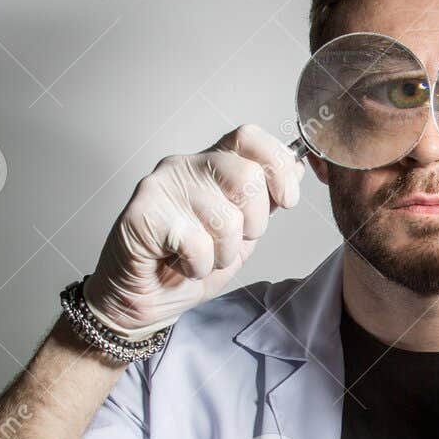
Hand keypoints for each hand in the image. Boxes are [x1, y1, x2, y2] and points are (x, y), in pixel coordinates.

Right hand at [84, 125, 303, 334]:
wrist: (143, 300)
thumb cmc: (189, 265)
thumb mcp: (242, 235)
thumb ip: (265, 202)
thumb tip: (297, 169)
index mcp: (212, 165)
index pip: (249, 137)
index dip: (277, 164)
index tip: (287, 200)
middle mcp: (185, 166)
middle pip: (246, 176)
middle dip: (254, 223)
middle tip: (232, 243)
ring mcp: (161, 186)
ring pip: (224, 217)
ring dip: (222, 253)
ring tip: (201, 258)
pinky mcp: (142, 213)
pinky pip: (195, 242)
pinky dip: (197, 265)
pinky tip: (179, 264)